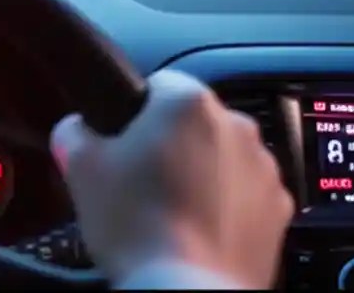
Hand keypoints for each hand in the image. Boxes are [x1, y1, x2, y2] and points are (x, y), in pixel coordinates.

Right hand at [51, 70, 293, 288]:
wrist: (185, 289)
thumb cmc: (138, 226)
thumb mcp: (80, 168)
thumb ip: (73, 131)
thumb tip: (77, 128)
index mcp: (188, 101)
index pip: (157, 83)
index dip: (132, 113)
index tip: (120, 143)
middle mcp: (236, 126)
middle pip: (192, 121)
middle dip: (169, 143)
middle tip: (138, 180)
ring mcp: (265, 170)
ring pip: (221, 157)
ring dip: (200, 173)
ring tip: (168, 210)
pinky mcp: (280, 209)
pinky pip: (245, 194)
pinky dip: (225, 205)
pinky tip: (195, 229)